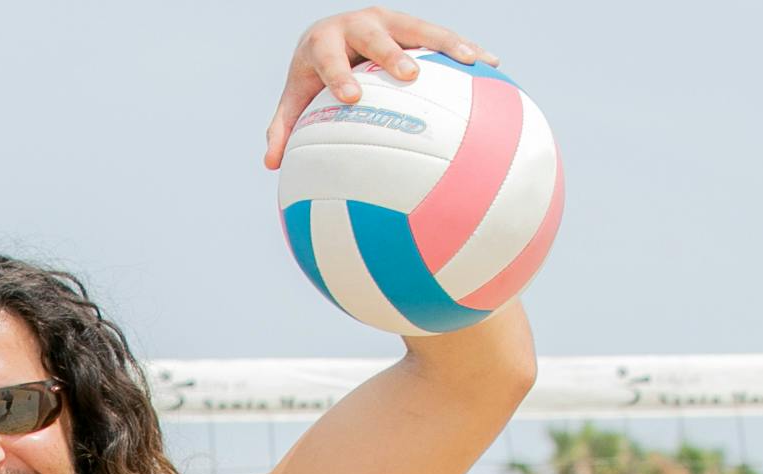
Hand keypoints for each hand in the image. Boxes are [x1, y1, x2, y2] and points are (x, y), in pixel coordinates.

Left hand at [265, 10, 492, 168]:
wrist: (331, 32)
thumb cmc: (312, 74)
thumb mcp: (295, 96)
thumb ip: (283, 127)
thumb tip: (270, 164)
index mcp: (325, 41)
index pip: (330, 58)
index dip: (340, 75)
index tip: (351, 97)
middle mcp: (359, 23)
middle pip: (377, 36)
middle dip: (392, 53)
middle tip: (409, 74)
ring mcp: (390, 20)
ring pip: (419, 28)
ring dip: (446, 43)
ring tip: (472, 61)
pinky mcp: (414, 25)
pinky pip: (443, 36)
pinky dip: (466, 48)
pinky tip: (492, 64)